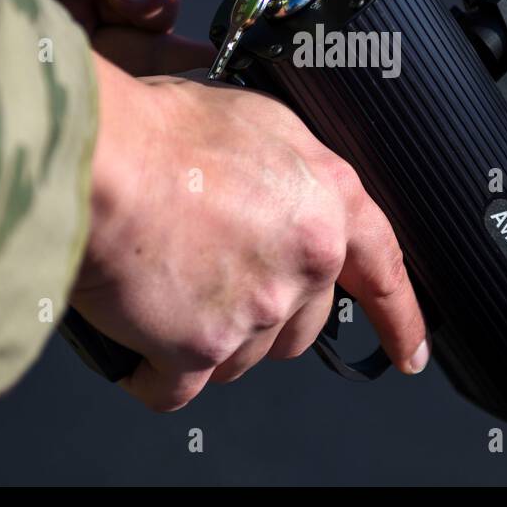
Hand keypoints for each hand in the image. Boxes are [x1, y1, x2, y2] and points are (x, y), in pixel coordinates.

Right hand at [72, 57, 429, 410]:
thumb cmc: (158, 129)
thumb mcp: (250, 118)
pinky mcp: (200, 350)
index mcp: (326, 200)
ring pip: (240, 359)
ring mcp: (257, 310)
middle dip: (264, 315)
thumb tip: (278, 193)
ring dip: (205, 338)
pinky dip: (153, 372)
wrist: (99, 160)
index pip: (382, 270)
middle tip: (213, 277)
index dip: (399, 318)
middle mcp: (303, 260)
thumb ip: (284, 168)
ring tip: (163, 284)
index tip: (408, 352)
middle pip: (301, 325)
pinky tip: (135, 338)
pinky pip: (178, 388)